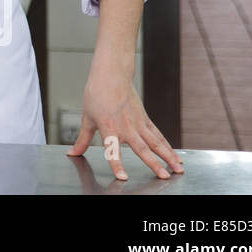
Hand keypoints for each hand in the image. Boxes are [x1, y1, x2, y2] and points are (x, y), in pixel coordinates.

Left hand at [68, 69, 183, 179]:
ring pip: (156, 143)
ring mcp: (138, 123)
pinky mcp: (145, 119)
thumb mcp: (87, 118)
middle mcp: (126, 127)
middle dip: (154, 164)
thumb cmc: (96, 94)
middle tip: (164, 176)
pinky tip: (175, 157)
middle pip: (142, 148)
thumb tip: (72, 153)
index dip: (117, 164)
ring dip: (168, 157)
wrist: (111, 74)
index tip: (123, 177)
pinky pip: (158, 135)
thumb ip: (83, 140)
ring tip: (178, 170)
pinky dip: (168, 146)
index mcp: (109, 128)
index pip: (113, 150)